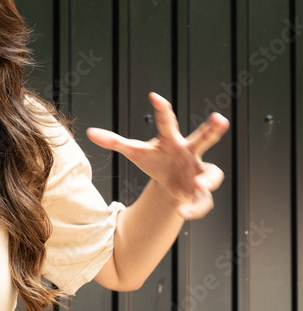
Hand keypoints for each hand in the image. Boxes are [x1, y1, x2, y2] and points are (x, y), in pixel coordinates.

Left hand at [86, 92, 229, 219]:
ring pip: (213, 173)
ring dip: (209, 179)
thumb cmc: (156, 161)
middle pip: (204, 139)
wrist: (169, 183)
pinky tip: (184, 213)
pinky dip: (195, 208)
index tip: (154, 97)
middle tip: (220, 119)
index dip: (161, 109)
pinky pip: (203, 201)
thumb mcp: (135, 151)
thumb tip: (90, 132)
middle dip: (213, 129)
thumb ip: (114, 141)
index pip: (166, 122)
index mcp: (172, 140)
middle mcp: (190, 153)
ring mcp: (198, 172)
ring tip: (200, 184)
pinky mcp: (200, 191)